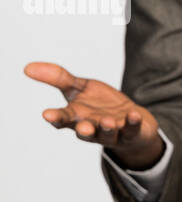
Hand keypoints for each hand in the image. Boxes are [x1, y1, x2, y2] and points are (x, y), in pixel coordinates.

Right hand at [24, 62, 163, 169]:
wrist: (130, 119)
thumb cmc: (100, 104)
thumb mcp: (79, 88)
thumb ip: (58, 78)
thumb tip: (27, 67)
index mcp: (76, 118)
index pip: (63, 119)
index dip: (56, 117)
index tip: (47, 114)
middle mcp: (93, 128)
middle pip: (85, 131)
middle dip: (84, 130)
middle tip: (83, 127)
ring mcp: (113, 132)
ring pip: (108, 134)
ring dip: (108, 128)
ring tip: (108, 121)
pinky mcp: (132, 132)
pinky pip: (133, 129)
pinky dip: (133, 123)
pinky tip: (134, 114)